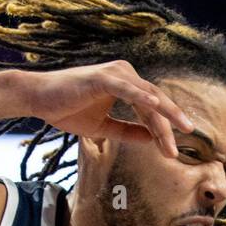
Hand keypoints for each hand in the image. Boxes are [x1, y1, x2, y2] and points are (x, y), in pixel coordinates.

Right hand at [26, 60, 194, 157]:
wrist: (37, 98)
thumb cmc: (67, 109)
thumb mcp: (103, 127)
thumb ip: (128, 131)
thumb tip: (152, 140)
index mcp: (126, 85)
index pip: (152, 110)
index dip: (164, 130)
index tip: (173, 151)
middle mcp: (124, 75)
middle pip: (155, 102)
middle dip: (171, 123)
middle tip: (188, 139)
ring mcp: (115, 74)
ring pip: (147, 96)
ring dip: (163, 115)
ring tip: (179, 130)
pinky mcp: (102, 78)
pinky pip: (127, 88)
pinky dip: (143, 97)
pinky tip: (156, 107)